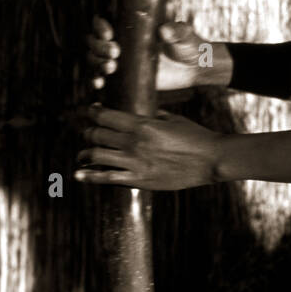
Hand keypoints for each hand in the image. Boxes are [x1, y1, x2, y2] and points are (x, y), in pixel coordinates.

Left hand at [75, 105, 221, 191]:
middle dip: (88, 132)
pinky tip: (79, 175)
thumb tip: (143, 113)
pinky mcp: (139, 180)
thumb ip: (154, 116)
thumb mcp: (173, 119)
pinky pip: (107, 178)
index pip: (106, 116)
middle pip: (97, 134)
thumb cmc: (196, 137)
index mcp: (142, 124)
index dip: (93, 112)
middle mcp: (134, 142)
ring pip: (96, 155)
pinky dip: (90, 176)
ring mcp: (135, 162)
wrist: (211, 160)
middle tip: (87, 133)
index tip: (90, 111)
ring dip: (85, 153)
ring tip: (82, 155)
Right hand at [87, 16, 231, 92]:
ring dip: (96, 64)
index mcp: (131, 27)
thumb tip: (165, 31)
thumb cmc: (188, 44)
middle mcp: (121, 42)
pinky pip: (102, 79)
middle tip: (115, 54)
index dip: (100, 27)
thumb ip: (176, 31)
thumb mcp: (183, 35)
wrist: (193, 68)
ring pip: (95, 60)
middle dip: (100, 48)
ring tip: (111, 68)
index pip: (105, 23)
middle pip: (95, 42)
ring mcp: (121, 61)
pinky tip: (99, 84)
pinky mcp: (123, 79)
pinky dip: (95, 81)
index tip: (110, 35)